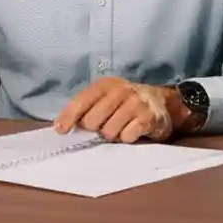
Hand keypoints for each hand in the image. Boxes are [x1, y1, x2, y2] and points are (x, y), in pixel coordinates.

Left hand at [53, 77, 176, 142]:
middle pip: (92, 121)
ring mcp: (135, 103)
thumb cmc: (125, 103)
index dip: (68, 118)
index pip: (80, 102)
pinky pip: (127, 136)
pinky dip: (127, 138)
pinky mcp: (148, 117)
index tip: (61, 131)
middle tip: (104, 126)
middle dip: (95, 129)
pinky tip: (132, 131)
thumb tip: (62, 127)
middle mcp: (119, 90)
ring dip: (112, 135)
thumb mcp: (106, 98)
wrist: (161, 103)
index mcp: (104, 85)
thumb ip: (87, 108)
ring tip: (120, 128)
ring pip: (108, 131)